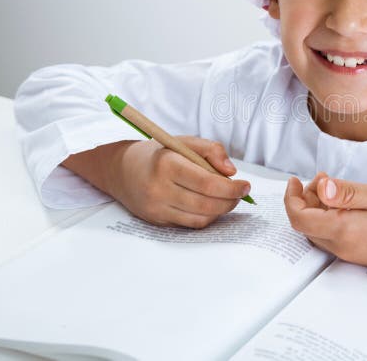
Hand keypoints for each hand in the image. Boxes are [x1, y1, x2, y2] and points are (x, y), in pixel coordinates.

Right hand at [62, 137, 249, 228]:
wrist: (121, 170)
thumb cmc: (158, 153)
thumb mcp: (183, 141)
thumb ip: (211, 150)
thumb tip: (232, 172)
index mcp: (167, 165)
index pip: (208, 184)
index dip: (232, 188)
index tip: (246, 185)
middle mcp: (159, 189)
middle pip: (206, 204)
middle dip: (230, 201)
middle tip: (241, 193)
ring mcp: (156, 208)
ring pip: (200, 218)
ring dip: (221, 211)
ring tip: (229, 199)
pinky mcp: (156, 221)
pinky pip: (189, 224)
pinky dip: (206, 217)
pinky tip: (212, 206)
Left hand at [284, 173, 366, 277]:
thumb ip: (348, 192)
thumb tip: (321, 187)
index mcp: (343, 231)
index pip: (299, 219)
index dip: (291, 198)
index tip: (294, 180)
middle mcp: (341, 246)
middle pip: (305, 224)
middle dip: (305, 198)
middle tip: (322, 178)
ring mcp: (348, 253)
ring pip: (317, 229)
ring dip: (316, 207)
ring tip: (333, 186)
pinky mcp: (356, 253)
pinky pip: (331, 235)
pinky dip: (328, 216)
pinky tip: (343, 203)